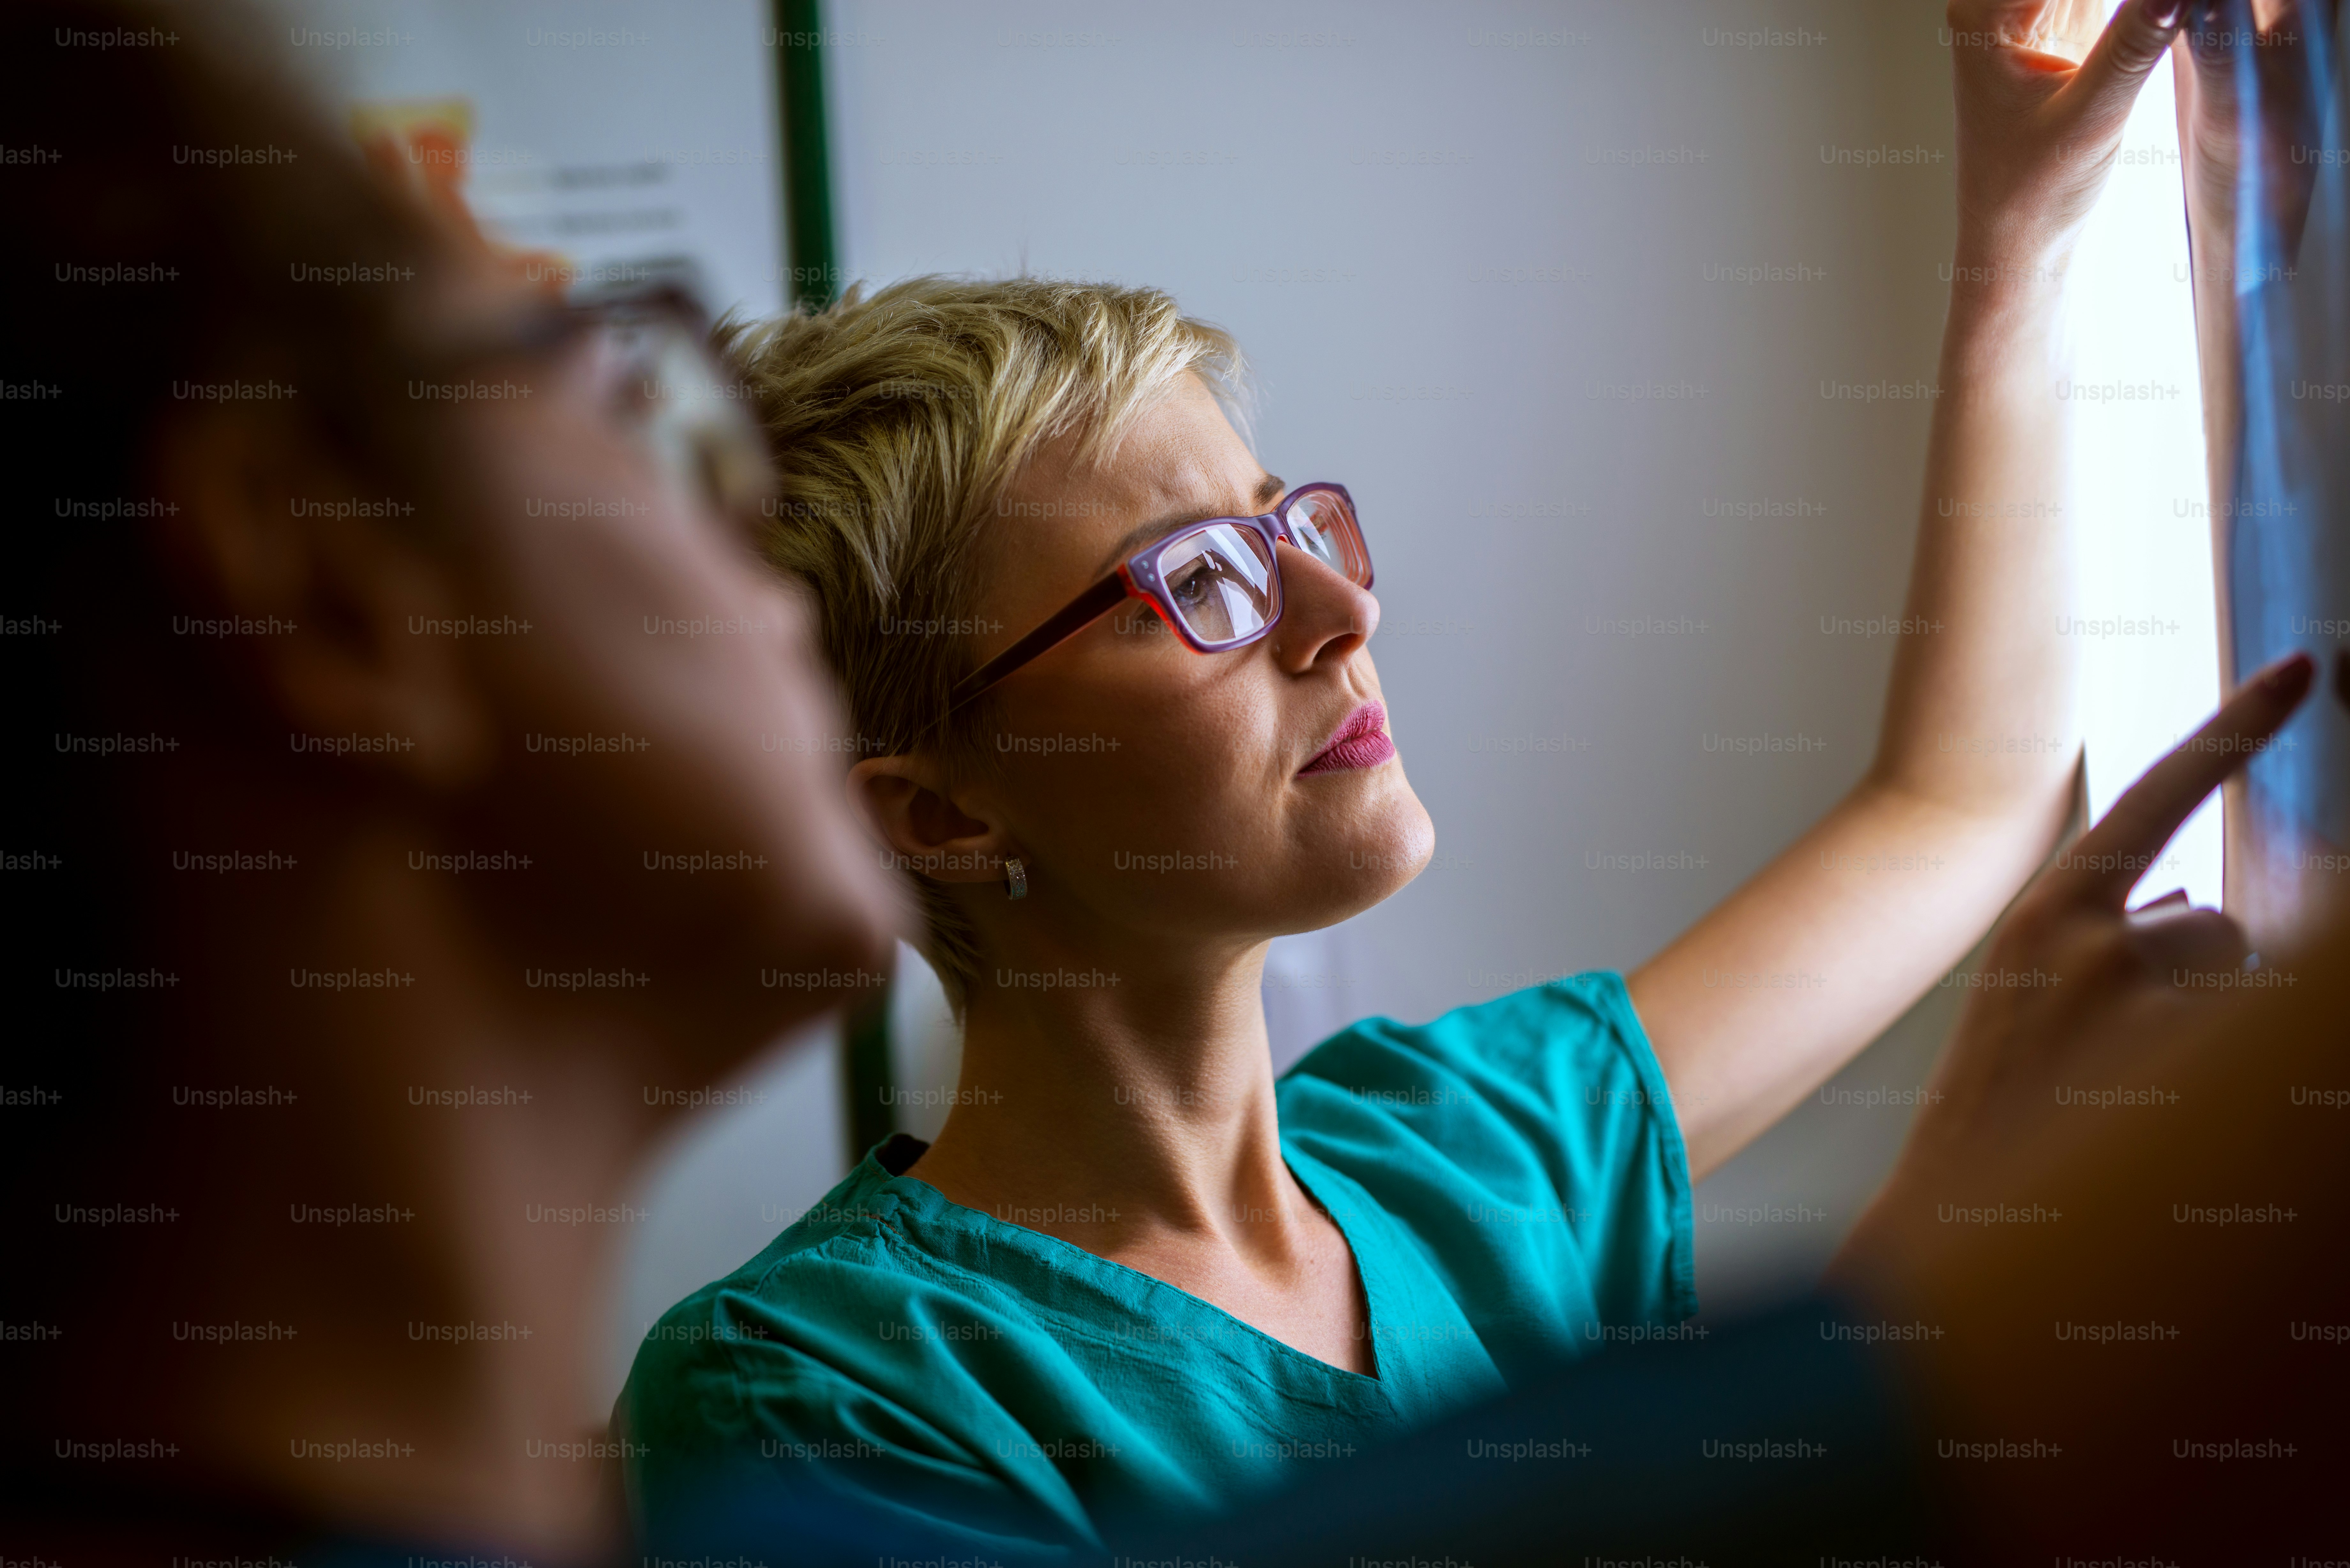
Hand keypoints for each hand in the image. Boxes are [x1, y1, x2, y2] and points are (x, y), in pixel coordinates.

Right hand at [1828, 650, 2332, 1550]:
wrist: (1958, 1223)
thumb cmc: (2004, 1116)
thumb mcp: (2039, 1004)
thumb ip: (2120, 945)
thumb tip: (2192, 918)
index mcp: (2046, 914)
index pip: (2164, 793)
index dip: (2241, 727)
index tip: (2306, 666)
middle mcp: (2091, 937)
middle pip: (2227, 926)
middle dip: (2225, 977)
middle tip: (2151, 1045)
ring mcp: (2133, 994)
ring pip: (2243, 983)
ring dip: (2218, 1035)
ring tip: (2136, 1096)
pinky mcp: (2172, 1052)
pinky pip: (2245, 1028)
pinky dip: (2217, 1072)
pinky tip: (2154, 1110)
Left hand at [1947, 0, 2187, 273]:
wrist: (2017, 242)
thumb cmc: (2031, 195)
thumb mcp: (2091, 116)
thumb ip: (2134, 43)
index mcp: (1982, 14)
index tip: (2162, 7)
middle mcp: (1997, 6)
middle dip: (2117, 0)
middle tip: (2169, 14)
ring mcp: (2031, 13)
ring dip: (2135, 5)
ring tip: (2169, 20)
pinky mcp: (2065, 27)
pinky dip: (2137, 8)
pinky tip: (2164, 19)